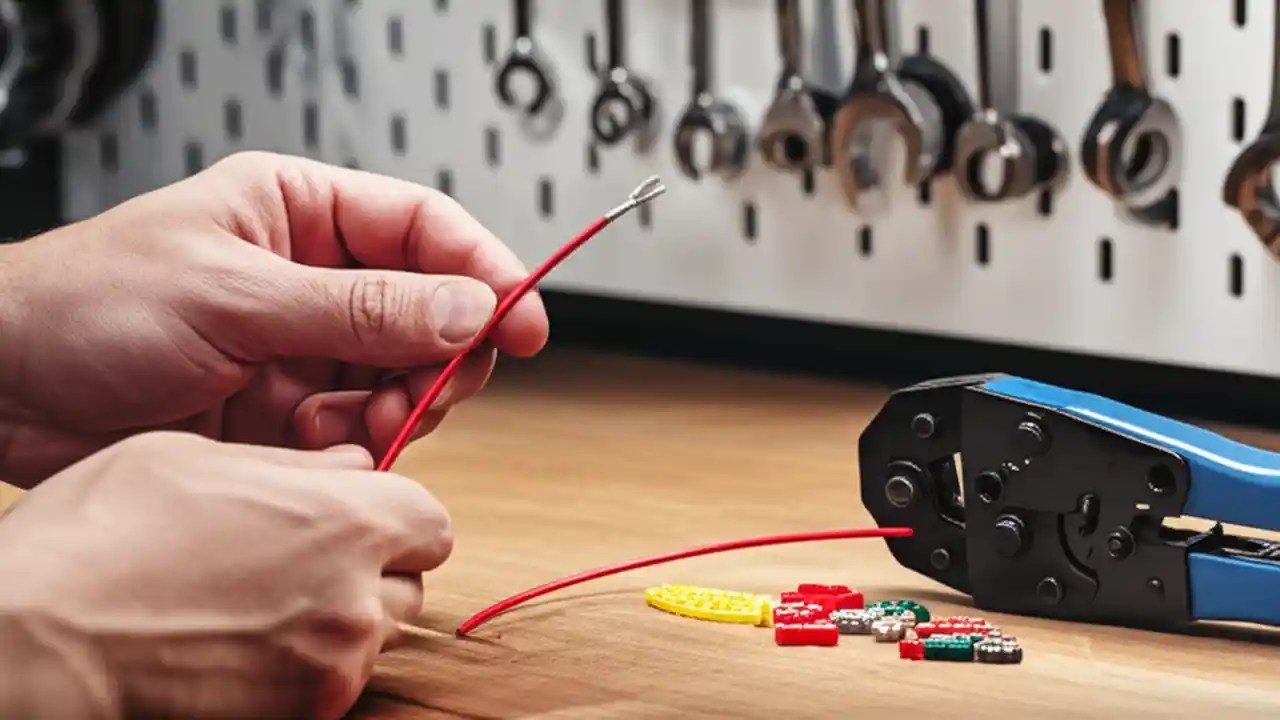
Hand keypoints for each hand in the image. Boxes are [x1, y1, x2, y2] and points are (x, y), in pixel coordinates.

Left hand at [0, 152, 547, 486]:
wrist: (1, 389)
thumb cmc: (87, 305)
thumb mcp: (232, 294)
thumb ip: (358, 306)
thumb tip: (469, 306)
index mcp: (304, 214)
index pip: (427, 229)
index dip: (487, 272)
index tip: (526, 321)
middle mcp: (316, 280)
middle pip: (434, 312)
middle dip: (440, 358)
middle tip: (422, 393)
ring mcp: (306, 348)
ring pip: (405, 378)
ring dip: (393, 408)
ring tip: (336, 422)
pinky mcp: (289, 412)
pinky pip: (361, 429)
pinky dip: (352, 445)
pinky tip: (305, 445)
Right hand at [0, 431, 450, 718]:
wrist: (37, 646)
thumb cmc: (103, 537)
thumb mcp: (198, 458)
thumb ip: (298, 465)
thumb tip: (355, 466)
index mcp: (348, 520)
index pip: (430, 521)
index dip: (396, 517)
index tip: (360, 519)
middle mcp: (358, 598)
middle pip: (409, 582)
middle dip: (372, 570)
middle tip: (302, 561)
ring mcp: (333, 667)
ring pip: (375, 636)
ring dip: (342, 619)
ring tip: (263, 601)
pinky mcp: (303, 715)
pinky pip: (336, 682)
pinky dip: (308, 665)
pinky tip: (244, 642)